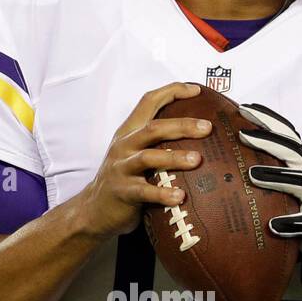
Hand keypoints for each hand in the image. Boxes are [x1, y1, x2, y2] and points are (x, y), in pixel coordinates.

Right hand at [77, 82, 210, 239]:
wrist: (94, 209)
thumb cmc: (124, 179)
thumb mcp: (135, 154)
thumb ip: (157, 142)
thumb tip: (198, 135)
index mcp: (129, 131)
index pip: (148, 101)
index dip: (172, 92)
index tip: (196, 91)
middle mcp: (124, 145)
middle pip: (154, 128)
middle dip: (182, 125)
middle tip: (207, 128)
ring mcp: (121, 168)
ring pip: (148, 157)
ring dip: (174, 157)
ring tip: (197, 160)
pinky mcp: (122, 192)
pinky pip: (144, 191)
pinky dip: (163, 194)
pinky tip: (180, 197)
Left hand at [238, 103, 301, 265]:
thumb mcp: (293, 182)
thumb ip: (274, 167)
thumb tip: (234, 156)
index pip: (288, 135)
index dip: (269, 120)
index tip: (244, 108)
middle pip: (293, 152)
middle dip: (269, 141)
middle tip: (243, 134)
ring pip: (300, 182)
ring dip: (277, 177)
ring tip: (253, 175)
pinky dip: (291, 223)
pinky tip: (273, 226)